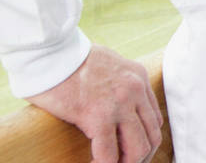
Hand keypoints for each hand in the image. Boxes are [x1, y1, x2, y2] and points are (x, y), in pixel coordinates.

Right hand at [27, 44, 162, 162]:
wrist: (51, 53)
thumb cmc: (70, 62)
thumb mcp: (107, 67)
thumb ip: (118, 85)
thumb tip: (114, 109)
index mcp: (138, 77)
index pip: (154, 119)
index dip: (142, 141)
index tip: (126, 153)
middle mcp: (135, 89)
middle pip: (152, 136)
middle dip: (138, 158)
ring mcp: (119, 103)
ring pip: (137, 149)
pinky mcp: (98, 116)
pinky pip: (108, 155)